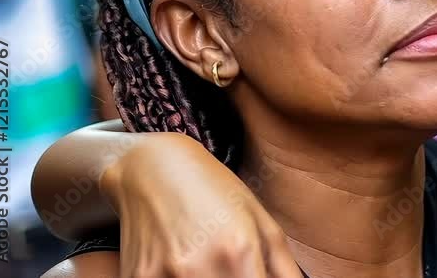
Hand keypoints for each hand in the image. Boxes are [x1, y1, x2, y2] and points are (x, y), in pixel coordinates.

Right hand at [101, 132, 301, 277]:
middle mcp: (200, 268)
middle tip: (234, 267)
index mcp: (239, 251)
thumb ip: (285, 270)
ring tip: (208, 264)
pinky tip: (183, 266)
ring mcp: (163, 277)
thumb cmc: (216, 193)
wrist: (152, 170)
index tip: (258, 276)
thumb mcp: (263, 224)